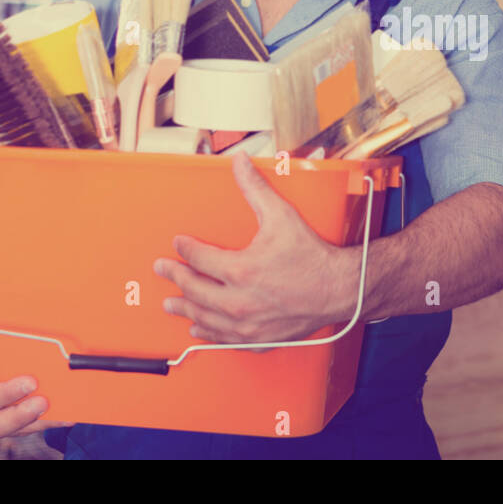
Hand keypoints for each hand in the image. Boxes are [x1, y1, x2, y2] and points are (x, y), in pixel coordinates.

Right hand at [0, 333, 71, 437]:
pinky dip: (43, 423)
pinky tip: (62, 417)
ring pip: (10, 430)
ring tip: (53, 410)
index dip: (6, 394)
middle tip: (43, 401)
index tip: (30, 382)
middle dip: (21, 413)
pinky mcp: (4, 424)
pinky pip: (23, 429)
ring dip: (34, 422)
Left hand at [153, 152, 352, 346]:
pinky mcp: (258, 339)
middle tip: (162, 271)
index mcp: (241, 270)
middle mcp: (239, 302)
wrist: (339, 290)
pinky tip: (200, 329)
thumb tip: (239, 163)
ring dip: (185, 310)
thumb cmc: (313, 257)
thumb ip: (255, 188)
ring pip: (204, 319)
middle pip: (194, 290)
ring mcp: (247, 324)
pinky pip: (224, 340)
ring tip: (171, 305)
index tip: (178, 244)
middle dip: (174, 278)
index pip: (198, 259)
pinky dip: (208, 334)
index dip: (184, 249)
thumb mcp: (281, 216)